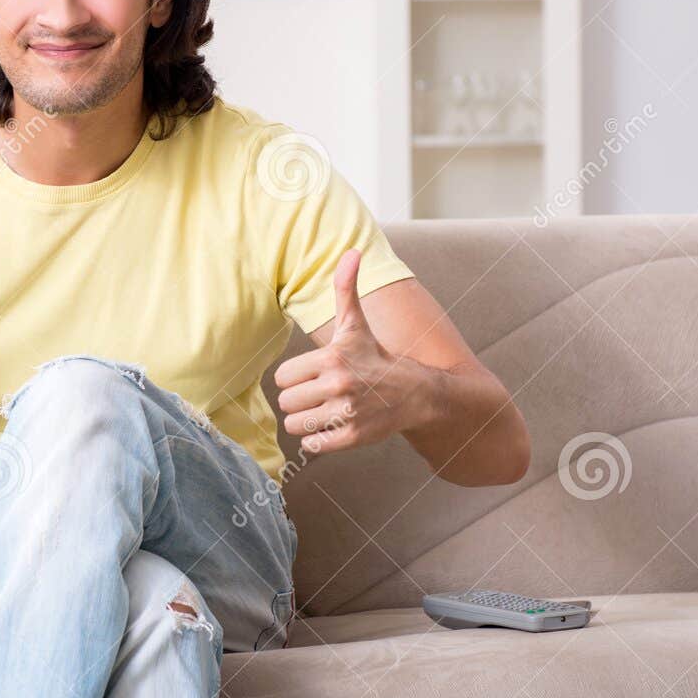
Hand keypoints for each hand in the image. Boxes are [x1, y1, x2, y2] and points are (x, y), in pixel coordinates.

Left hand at [273, 249, 441, 455]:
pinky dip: (317, 440)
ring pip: (295, 425)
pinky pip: (312, 446)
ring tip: (325, 411)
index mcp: (332, 357)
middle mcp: (339, 385)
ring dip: (306, 422)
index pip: (282, 377)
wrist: (415, 393)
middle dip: (299, 401)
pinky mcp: (353, 437)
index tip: (314, 375)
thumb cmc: (375, 356)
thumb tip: (351, 251)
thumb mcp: (356, 324)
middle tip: (320, 395)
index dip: (295, 378)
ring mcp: (346, 413)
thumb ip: (345, 288)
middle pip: (286, 403)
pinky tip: (334, 427)